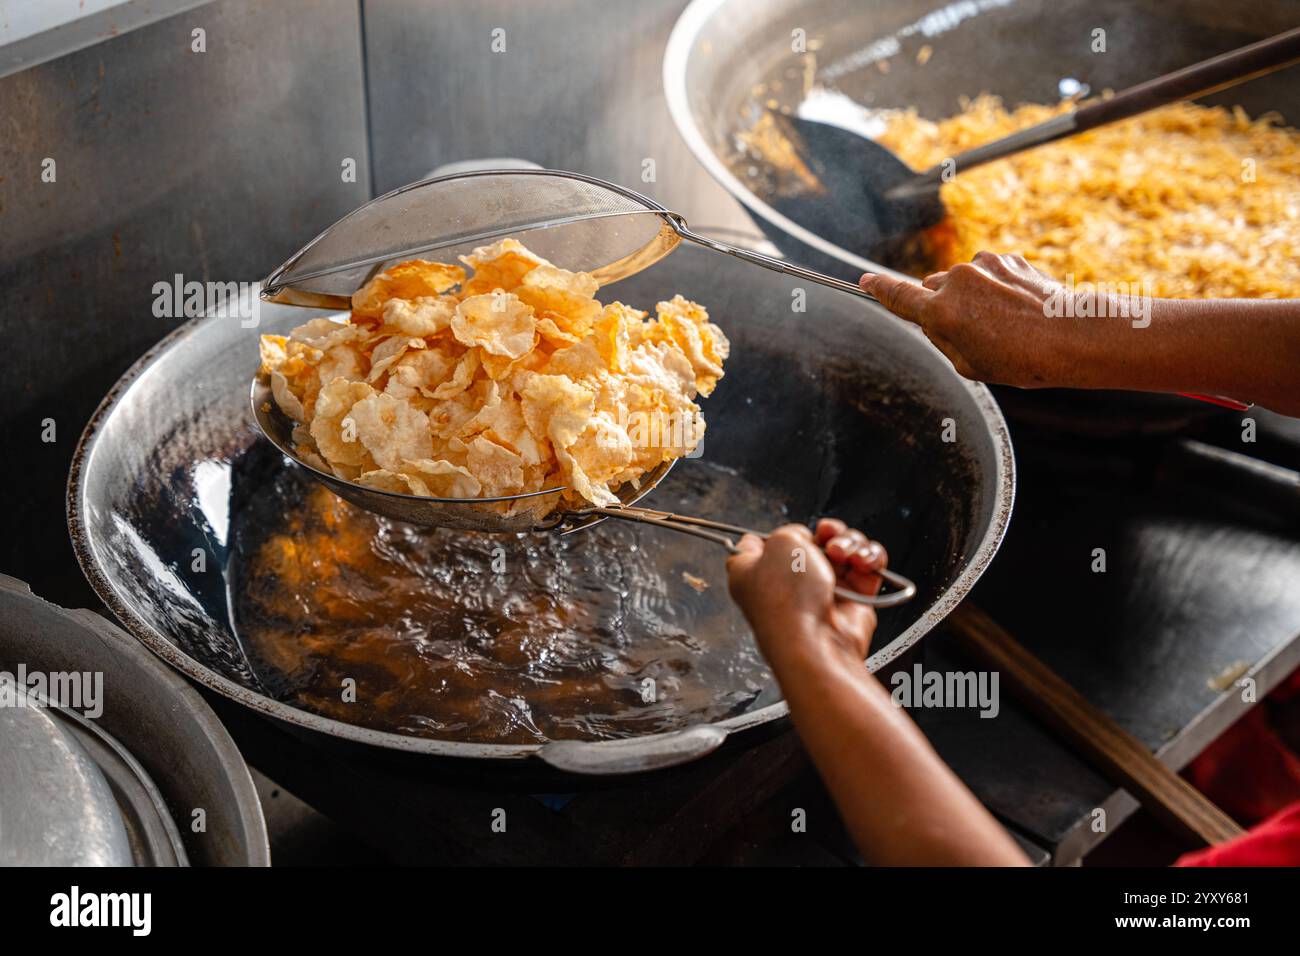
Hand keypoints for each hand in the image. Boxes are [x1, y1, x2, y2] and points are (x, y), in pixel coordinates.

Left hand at [726, 519, 887, 664]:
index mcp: (755, 572)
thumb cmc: (787, 600)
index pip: (761, 544)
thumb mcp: (779, 542)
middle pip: (813, 542)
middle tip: (828, 539)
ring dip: (851, 544)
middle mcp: (788, 583)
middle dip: (827, 533)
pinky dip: (871, 558)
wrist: (815, 641)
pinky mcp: (854, 601)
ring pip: (845, 550)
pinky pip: (869, 567)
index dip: (776, 533)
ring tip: (845, 556)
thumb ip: (791, 531)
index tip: (789, 531)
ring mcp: (822, 592)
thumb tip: (806, 538)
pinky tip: (863, 563)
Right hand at [860, 252, 1101, 388]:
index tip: (865, 281)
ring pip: (959, 279)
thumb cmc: (1021, 360)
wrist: (1073, 336)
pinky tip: (1016, 308)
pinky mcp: (1006, 257)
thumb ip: (942, 337)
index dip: (879, 290)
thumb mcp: (968, 364)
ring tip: (1001, 323)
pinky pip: (987, 271)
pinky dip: (994, 287)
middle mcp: (957, 281)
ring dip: (970, 296)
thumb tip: (933, 318)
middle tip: (967, 332)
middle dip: (939, 305)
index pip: (898, 297)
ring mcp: (983, 265)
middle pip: (931, 289)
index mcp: (941, 312)